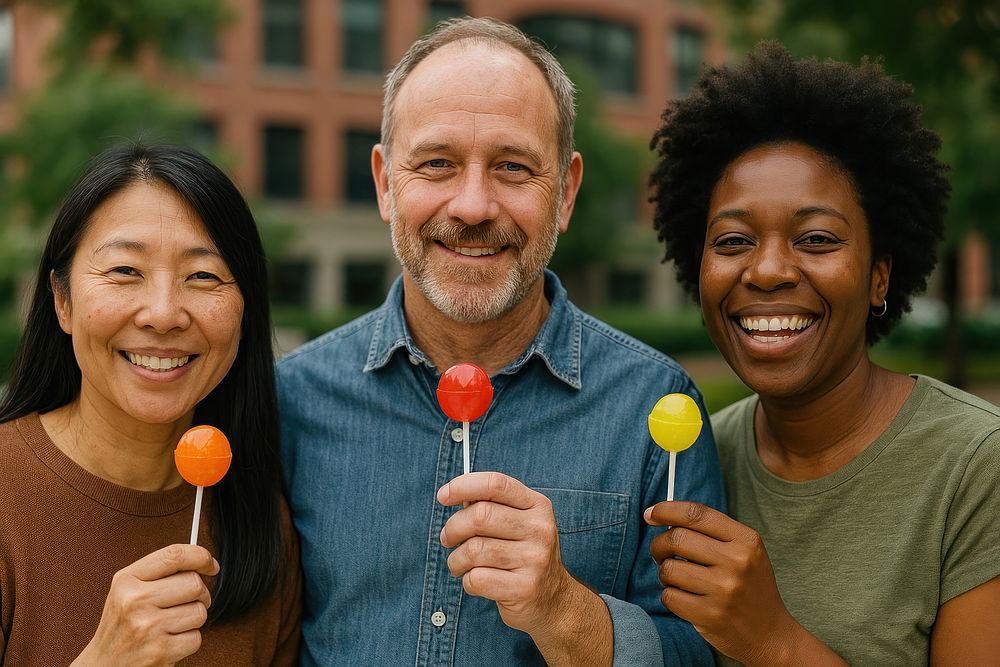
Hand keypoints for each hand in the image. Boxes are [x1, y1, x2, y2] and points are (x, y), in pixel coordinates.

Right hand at [73, 544, 219, 666]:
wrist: (103, 665)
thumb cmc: (122, 624)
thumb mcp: (128, 589)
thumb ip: (160, 571)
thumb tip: (203, 561)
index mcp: (127, 580)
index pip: (174, 555)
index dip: (200, 556)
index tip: (210, 565)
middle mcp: (135, 601)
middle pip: (194, 583)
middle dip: (199, 594)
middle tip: (188, 602)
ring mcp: (148, 626)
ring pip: (199, 611)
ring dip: (193, 619)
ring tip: (174, 623)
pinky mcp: (160, 650)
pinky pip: (196, 638)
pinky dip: (189, 641)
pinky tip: (170, 640)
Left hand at [438, 472, 575, 633]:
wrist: (554, 600)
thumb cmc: (523, 554)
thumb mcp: (518, 523)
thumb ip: (491, 506)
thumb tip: (455, 495)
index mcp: (538, 506)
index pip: (496, 484)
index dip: (464, 486)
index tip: (443, 496)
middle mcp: (540, 529)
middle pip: (480, 515)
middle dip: (453, 528)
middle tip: (448, 538)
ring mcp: (535, 560)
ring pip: (474, 549)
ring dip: (456, 559)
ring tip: (459, 563)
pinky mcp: (524, 588)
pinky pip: (476, 579)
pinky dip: (467, 580)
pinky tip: (476, 580)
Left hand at [645, 501, 798, 664]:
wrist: (770, 634)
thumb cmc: (749, 585)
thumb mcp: (745, 551)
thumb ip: (711, 531)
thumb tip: (661, 514)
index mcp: (747, 540)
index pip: (696, 514)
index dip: (666, 510)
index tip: (650, 514)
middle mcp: (737, 562)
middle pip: (677, 538)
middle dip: (660, 545)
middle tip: (661, 553)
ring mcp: (723, 590)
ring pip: (668, 568)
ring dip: (664, 572)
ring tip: (677, 578)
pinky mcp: (710, 615)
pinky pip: (669, 596)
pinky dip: (670, 595)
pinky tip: (684, 597)